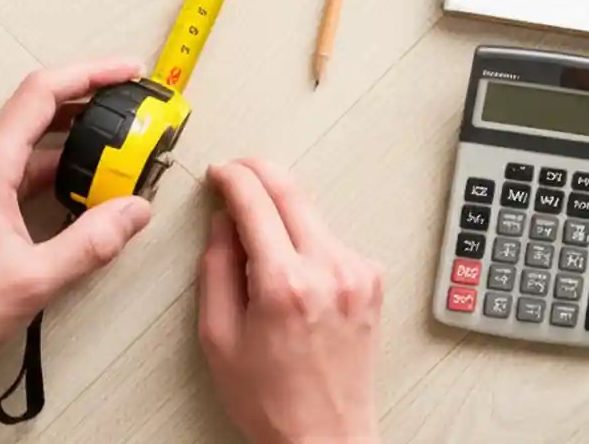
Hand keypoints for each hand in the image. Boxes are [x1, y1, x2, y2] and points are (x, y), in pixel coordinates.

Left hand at [0, 59, 154, 368]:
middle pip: (38, 102)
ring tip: (120, 142)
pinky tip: (85, 179)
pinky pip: (19, 156)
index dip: (91, 73)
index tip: (130, 71)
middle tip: (135, 107)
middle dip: (91, 97)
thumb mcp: (37, 278)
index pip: (43, 91)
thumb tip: (136, 210)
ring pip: (29, 129)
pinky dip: (55, 158)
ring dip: (74, 130)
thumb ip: (93, 241)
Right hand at [199, 160, 382, 443]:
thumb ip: (216, 267)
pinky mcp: (372, 280)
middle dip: (259, 171)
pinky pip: (331, 238)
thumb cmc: (270, 399)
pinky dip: (306, 237)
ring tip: (258, 235)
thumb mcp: (218, 335)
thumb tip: (222, 221)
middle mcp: (329, 271)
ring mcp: (357, 273)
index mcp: (284, 284)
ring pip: (313, 212)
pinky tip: (290, 264)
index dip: (231, 178)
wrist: (326, 435)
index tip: (218, 173)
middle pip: (292, 190)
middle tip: (237, 172)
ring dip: (283, 207)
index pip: (255, 202)